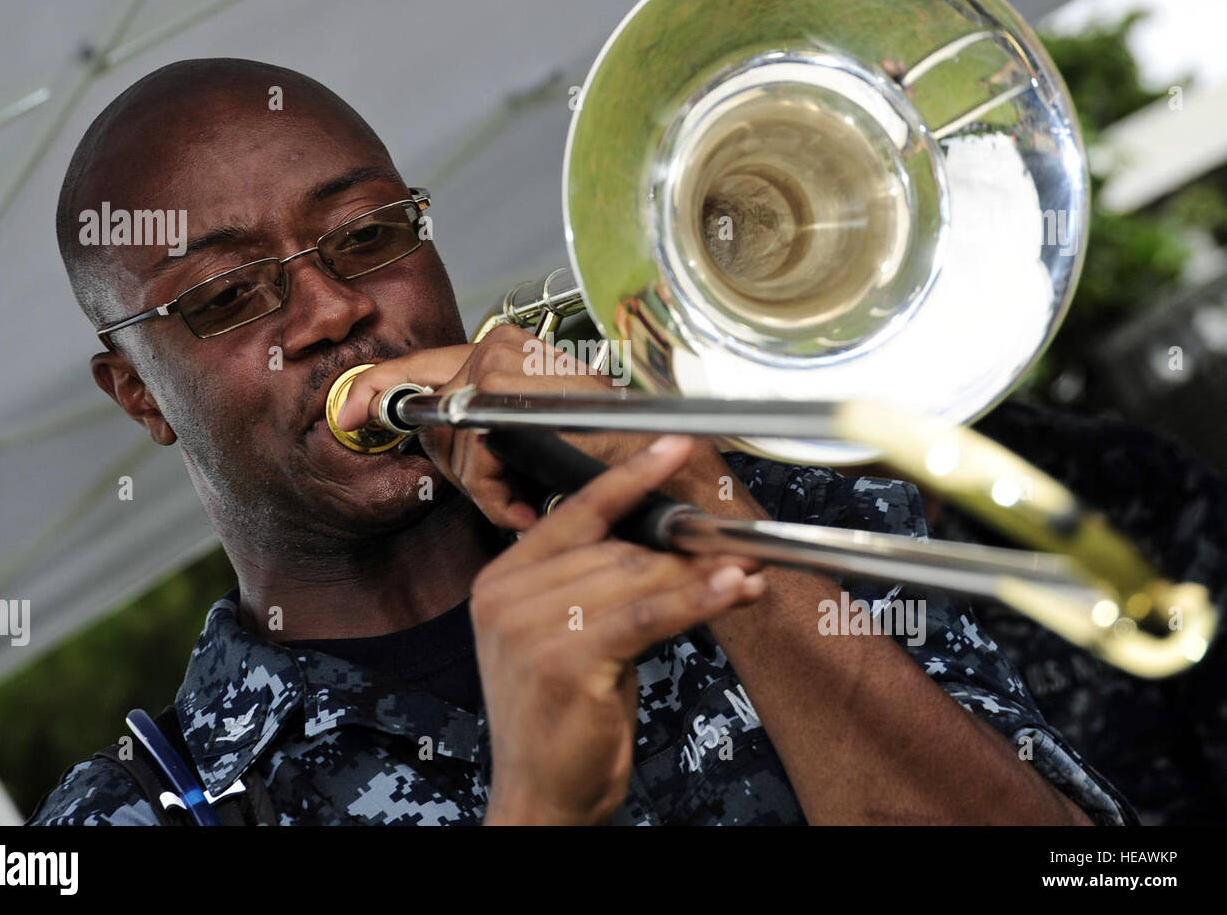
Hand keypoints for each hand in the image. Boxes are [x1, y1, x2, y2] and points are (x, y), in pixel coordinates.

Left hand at [336, 325, 741, 529]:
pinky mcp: (506, 383)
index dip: (377, 391)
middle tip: (506, 497)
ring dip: (485, 486)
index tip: (351, 413)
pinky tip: (526, 496)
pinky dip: (495, 485)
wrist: (656, 477)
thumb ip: (473, 433)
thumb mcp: (525, 445)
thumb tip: (407, 427)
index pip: (416, 367)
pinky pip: (473, 446)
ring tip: (526, 498)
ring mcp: (501, 360)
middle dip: (462, 471)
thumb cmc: (600, 465)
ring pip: (452, 438)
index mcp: (499, 353)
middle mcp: (497, 346)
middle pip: (432, 415)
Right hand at [472, 434, 765, 824]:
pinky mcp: (565, 661)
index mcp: (501, 582)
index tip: (671, 449)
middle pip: (617, 551)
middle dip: (682, 552)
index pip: (574, 514)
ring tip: (744, 574)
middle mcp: (506, 598)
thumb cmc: (559, 720)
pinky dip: (695, 600)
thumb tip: (675, 549)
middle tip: (734, 547)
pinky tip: (729, 589)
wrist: (539, 796)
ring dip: (699, 577)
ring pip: (637, 580)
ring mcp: (529, 629)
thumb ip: (604, 587)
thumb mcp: (570, 638)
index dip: (628, 478)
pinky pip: (647, 616)